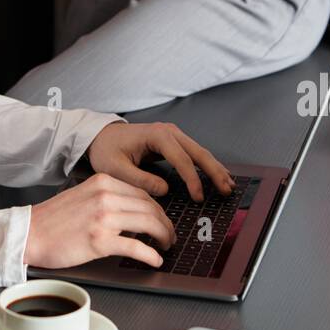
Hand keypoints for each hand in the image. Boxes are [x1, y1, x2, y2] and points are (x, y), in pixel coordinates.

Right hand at [23, 122, 235, 271]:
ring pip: (149, 224)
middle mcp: (106, 195)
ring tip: (166, 246)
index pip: (142, 193)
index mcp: (102, 181)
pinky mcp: (101, 240)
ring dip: (163, 237)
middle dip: (166, 224)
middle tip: (170, 235)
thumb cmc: (53, 220)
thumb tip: (135, 214)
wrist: (29, 234)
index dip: (158, 209)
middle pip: (150, 207)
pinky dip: (151, 254)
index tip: (163, 220)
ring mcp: (104, 217)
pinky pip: (137, 246)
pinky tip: (155, 259)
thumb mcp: (83, 196)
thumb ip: (108, 199)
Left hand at [86, 119, 234, 201]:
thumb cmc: (106, 150)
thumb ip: (139, 180)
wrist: (101, 136)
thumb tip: (165, 190)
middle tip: (226, 191)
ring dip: (215, 169)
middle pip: (198, 152)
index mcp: (156, 135)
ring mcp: (173, 135)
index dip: (192, 179)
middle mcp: (169, 132)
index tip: (199, 197)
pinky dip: (207, 165)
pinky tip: (218, 175)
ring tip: (228, 186)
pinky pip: (194, 154)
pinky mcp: (173, 142)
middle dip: (214, 172)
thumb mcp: (115, 168)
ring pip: (200, 152)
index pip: (181, 159)